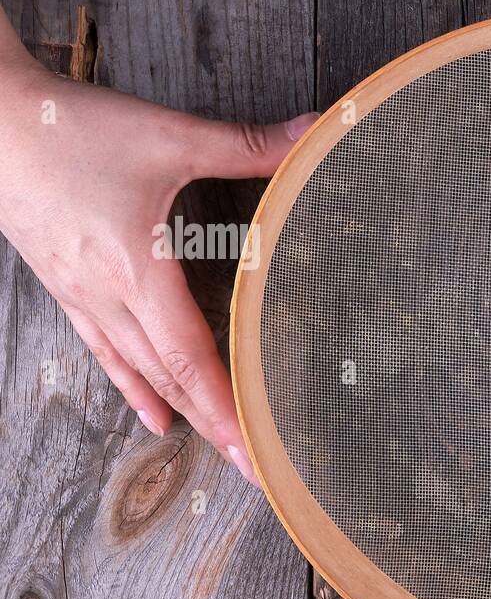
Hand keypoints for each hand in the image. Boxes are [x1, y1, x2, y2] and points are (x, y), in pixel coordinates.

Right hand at [0, 50, 315, 483]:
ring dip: (182, 411)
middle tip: (254, 469)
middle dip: (215, 425)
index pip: (193, 360)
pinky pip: (106, 351)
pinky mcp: (66, 287)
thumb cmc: (71, 130)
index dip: (227, 407)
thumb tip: (316, 131)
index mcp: (139, 273)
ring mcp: (83, 298)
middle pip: (172, 378)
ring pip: (139, 370)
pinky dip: (134, 386)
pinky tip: (151, 413)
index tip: (256, 450)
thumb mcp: (168, 135)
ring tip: (217, 448)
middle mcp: (110, 299)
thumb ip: (246, 143)